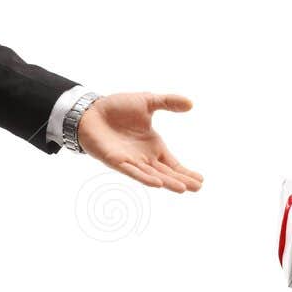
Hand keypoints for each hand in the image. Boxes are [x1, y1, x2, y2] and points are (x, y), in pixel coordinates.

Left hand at [77, 92, 203, 191]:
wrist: (91, 110)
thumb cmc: (117, 108)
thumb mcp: (147, 102)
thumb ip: (168, 103)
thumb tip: (191, 104)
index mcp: (153, 146)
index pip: (173, 164)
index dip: (186, 172)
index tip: (201, 180)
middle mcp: (144, 157)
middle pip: (166, 173)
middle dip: (181, 180)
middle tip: (197, 188)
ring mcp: (131, 161)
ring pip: (153, 175)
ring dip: (167, 182)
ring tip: (183, 189)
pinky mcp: (116, 161)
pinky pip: (133, 172)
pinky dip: (145, 178)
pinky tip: (158, 184)